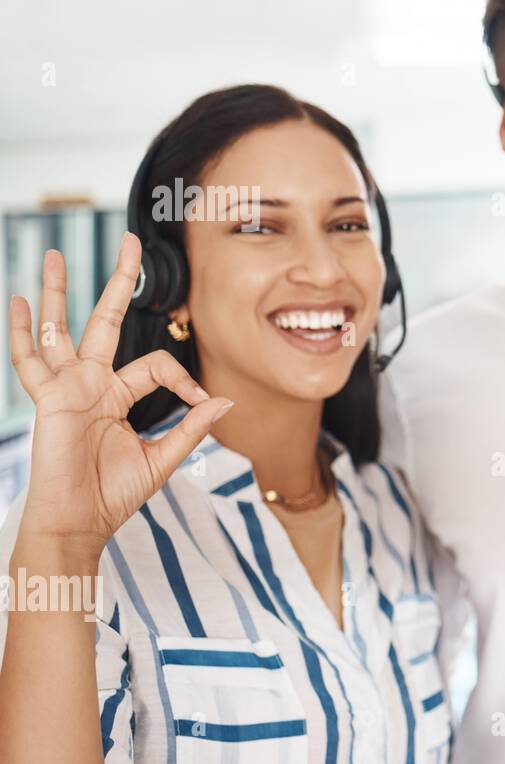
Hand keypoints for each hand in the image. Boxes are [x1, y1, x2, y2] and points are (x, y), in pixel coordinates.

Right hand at [8, 233, 232, 566]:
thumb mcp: (162, 459)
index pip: (158, 365)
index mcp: (119, 396)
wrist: (79, 523)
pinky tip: (18, 300)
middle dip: (118, 281)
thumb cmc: (114, 495)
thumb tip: (224, 400)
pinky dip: (22, 331)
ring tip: (52, 254)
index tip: (201, 402)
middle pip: (105, 320)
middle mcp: (92, 384)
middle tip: (130, 240)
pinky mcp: (48, 400)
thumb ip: (191, 428)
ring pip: (61, 329)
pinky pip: (29, 360)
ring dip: (56, 292)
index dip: (185, 380)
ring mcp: (67, 388)